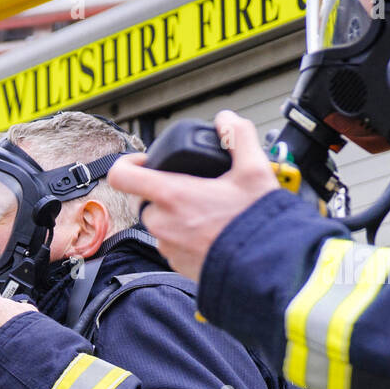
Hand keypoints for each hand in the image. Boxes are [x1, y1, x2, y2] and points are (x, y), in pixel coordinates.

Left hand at [107, 110, 278, 281]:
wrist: (267, 268)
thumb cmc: (256, 223)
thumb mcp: (255, 170)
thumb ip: (238, 137)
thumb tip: (226, 121)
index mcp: (172, 196)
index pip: (122, 176)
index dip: (128, 163)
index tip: (145, 162)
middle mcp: (162, 223)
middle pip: (145, 199)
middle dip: (165, 192)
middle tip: (194, 188)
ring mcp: (167, 246)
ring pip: (159, 222)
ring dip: (176, 214)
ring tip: (208, 212)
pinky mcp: (176, 265)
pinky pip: (170, 243)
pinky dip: (184, 235)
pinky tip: (210, 232)